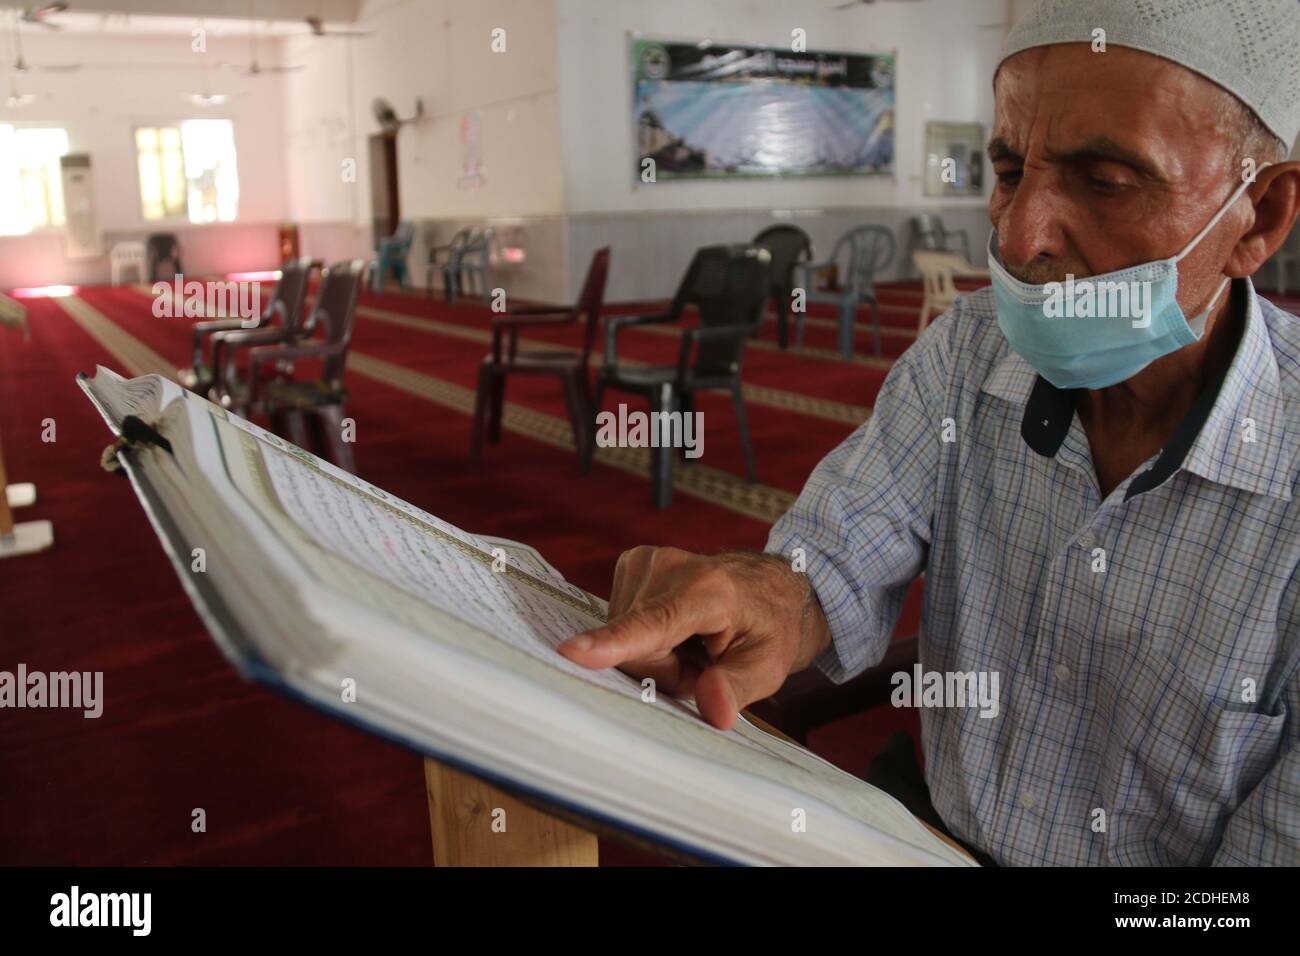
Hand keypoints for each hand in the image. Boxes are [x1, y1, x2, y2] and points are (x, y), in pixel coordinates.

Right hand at [557, 546, 828, 729]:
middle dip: (663, 670)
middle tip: (702, 663)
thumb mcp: (769, 666)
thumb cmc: (768, 628)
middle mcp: (671, 566)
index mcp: (709, 592)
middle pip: (635, 649)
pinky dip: (645, 635)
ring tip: (690, 644)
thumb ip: (737, 687)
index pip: (654, 624)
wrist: (768, 587)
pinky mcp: (631, 563)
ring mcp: (646, 560)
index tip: (571, 653)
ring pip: (623, 638)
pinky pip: (619, 621)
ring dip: (655, 653)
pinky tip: (673, 630)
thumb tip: (713, 710)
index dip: (614, 642)